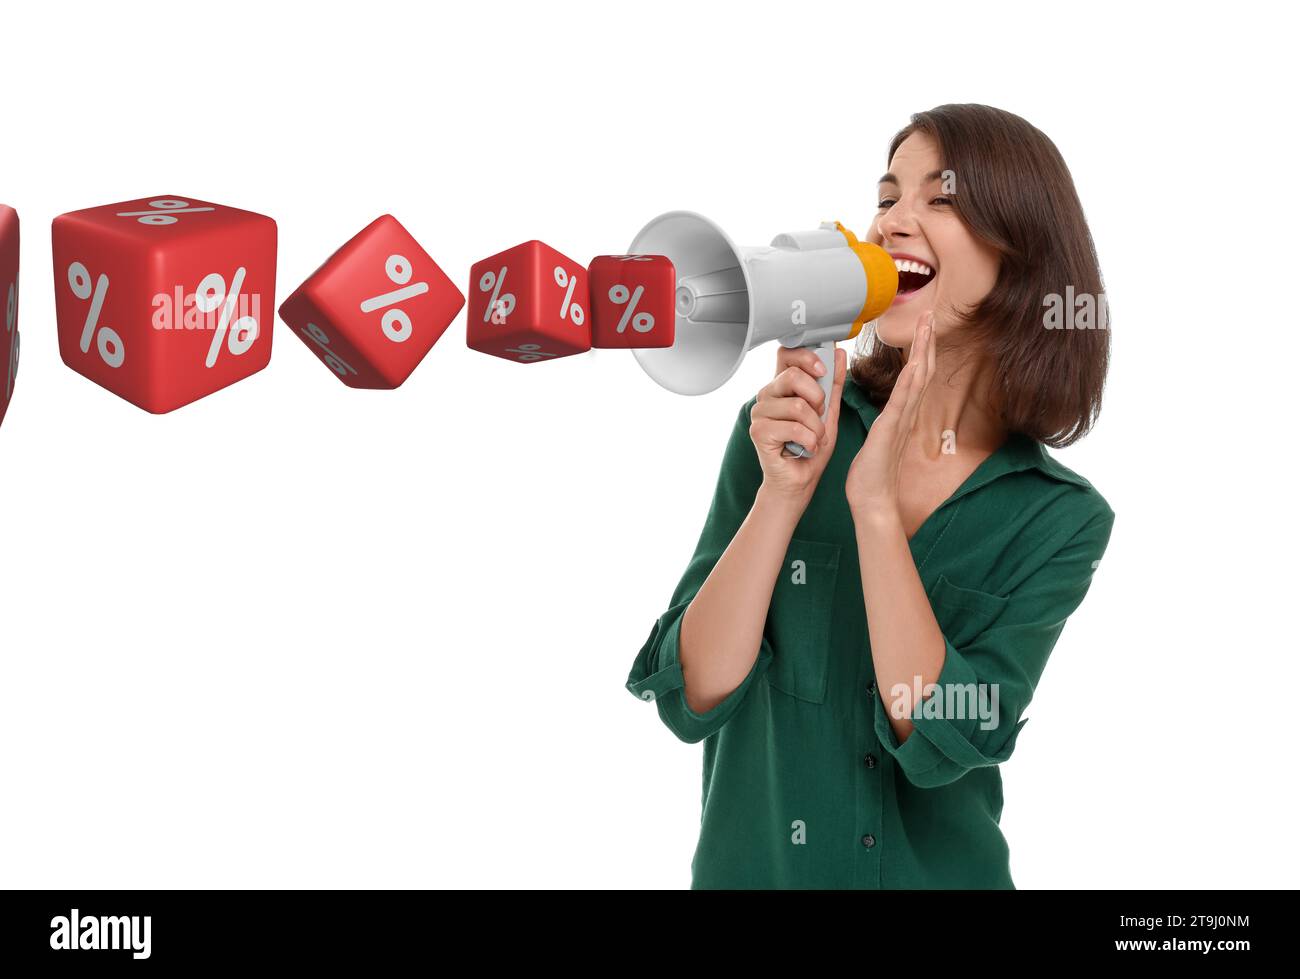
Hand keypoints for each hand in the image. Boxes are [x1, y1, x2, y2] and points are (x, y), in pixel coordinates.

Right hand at [749, 345, 845, 503]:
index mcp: (782, 385)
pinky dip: (809, 440)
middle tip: (819, 417)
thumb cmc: (810, 447)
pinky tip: (806, 448)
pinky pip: (793, 427)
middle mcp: (767, 395)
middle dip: (817, 398)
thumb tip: (840, 353)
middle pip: (793, 375)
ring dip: (815, 427)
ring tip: (813, 439)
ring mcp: (759, 413)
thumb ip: (833, 383)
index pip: (786, 353)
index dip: (806, 357)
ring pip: (797, 406)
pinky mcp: (758, 432)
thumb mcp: (829, 412)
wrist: (800, 481)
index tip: (822, 371)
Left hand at [845, 311, 935, 519]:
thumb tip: (888, 413)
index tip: (922, 326)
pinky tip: (915, 363)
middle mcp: (906, 414)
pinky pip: (903, 401)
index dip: (920, 350)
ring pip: (917, 379)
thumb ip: (886, 422)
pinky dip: (910, 381)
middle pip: (922, 370)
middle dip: (926, 341)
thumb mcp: (878, 438)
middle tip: (930, 313)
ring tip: (926, 324)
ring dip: (922, 350)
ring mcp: (901, 421)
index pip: (914, 376)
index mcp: (901, 414)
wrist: (873, 500)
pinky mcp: (891, 430)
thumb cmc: (872, 473)